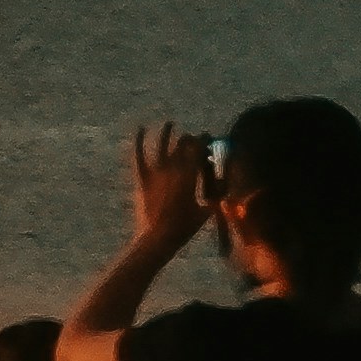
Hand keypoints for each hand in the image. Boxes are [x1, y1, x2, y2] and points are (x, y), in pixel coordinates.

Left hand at [127, 122, 212, 241]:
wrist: (158, 237)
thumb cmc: (184, 228)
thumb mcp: (205, 213)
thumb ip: (214, 199)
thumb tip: (222, 191)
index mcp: (190, 177)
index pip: (199, 153)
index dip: (203, 143)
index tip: (207, 139)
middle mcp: (173, 170)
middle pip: (182, 148)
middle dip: (189, 140)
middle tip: (193, 137)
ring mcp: (156, 172)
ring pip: (162, 147)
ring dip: (166, 134)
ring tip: (169, 123)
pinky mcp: (142, 177)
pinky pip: (138, 155)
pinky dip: (139, 141)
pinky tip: (140, 128)